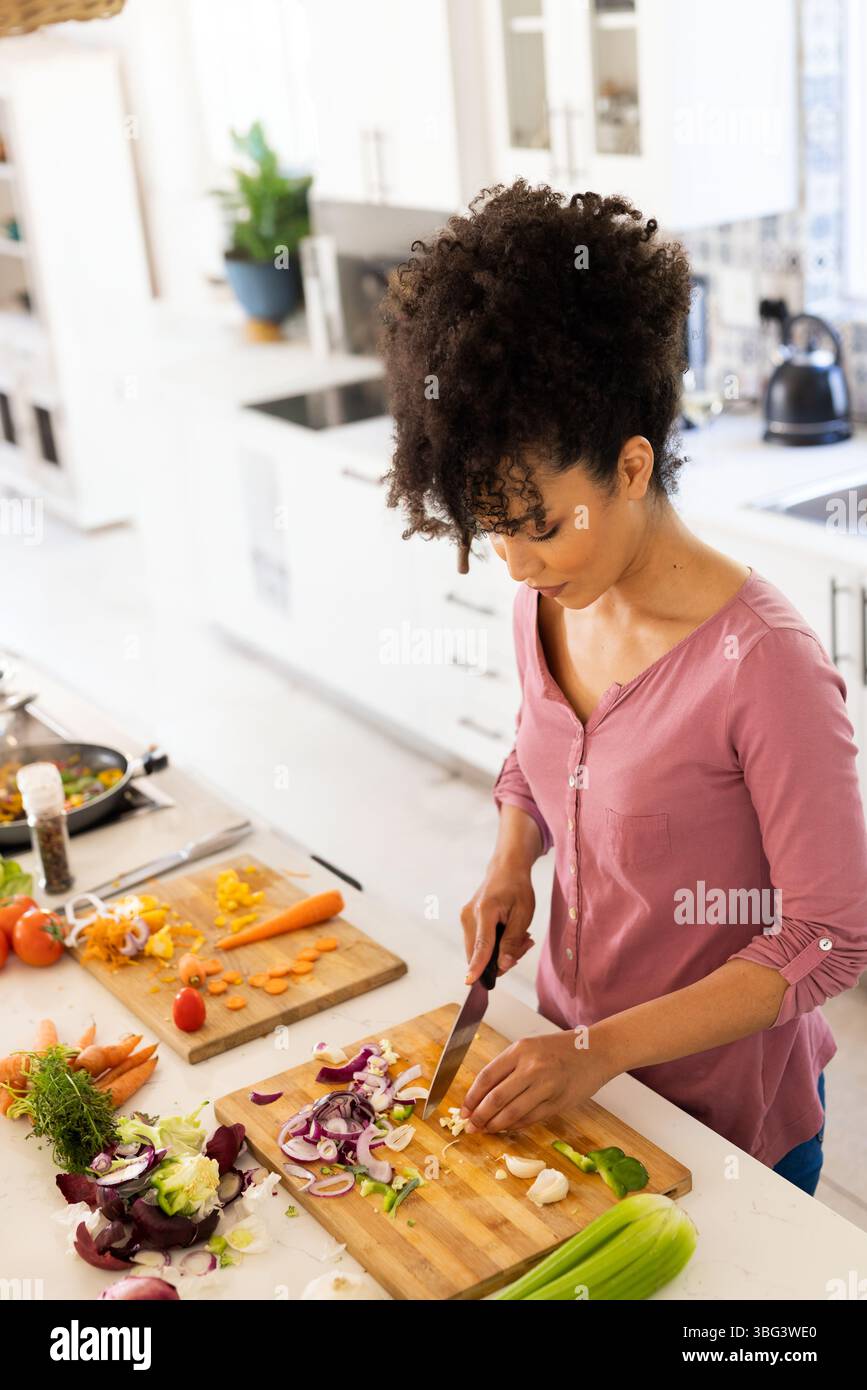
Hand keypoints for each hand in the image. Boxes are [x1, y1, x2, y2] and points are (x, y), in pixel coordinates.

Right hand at [460, 854, 535, 984]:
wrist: (505, 869)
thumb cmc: (516, 888)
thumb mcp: (523, 913)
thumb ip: (512, 940)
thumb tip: (503, 965)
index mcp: (485, 911)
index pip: (482, 945)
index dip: (477, 966)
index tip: (470, 982)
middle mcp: (469, 916)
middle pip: (479, 953)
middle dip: (501, 959)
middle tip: (524, 945)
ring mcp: (465, 918)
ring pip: (478, 950)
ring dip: (499, 952)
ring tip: (520, 937)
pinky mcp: (466, 921)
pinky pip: (478, 943)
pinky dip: (493, 945)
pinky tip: (508, 934)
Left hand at [460, 1030, 616, 1133]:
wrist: (596, 1051)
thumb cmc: (560, 1049)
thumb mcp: (530, 1048)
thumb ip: (507, 1068)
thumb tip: (481, 1095)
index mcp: (520, 1050)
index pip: (487, 1077)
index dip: (471, 1097)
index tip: (463, 1111)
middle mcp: (532, 1067)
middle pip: (496, 1098)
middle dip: (479, 1116)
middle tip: (470, 1127)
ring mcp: (546, 1087)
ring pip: (512, 1113)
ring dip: (495, 1125)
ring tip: (485, 1131)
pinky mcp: (557, 1103)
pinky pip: (530, 1119)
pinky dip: (515, 1126)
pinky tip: (506, 1128)